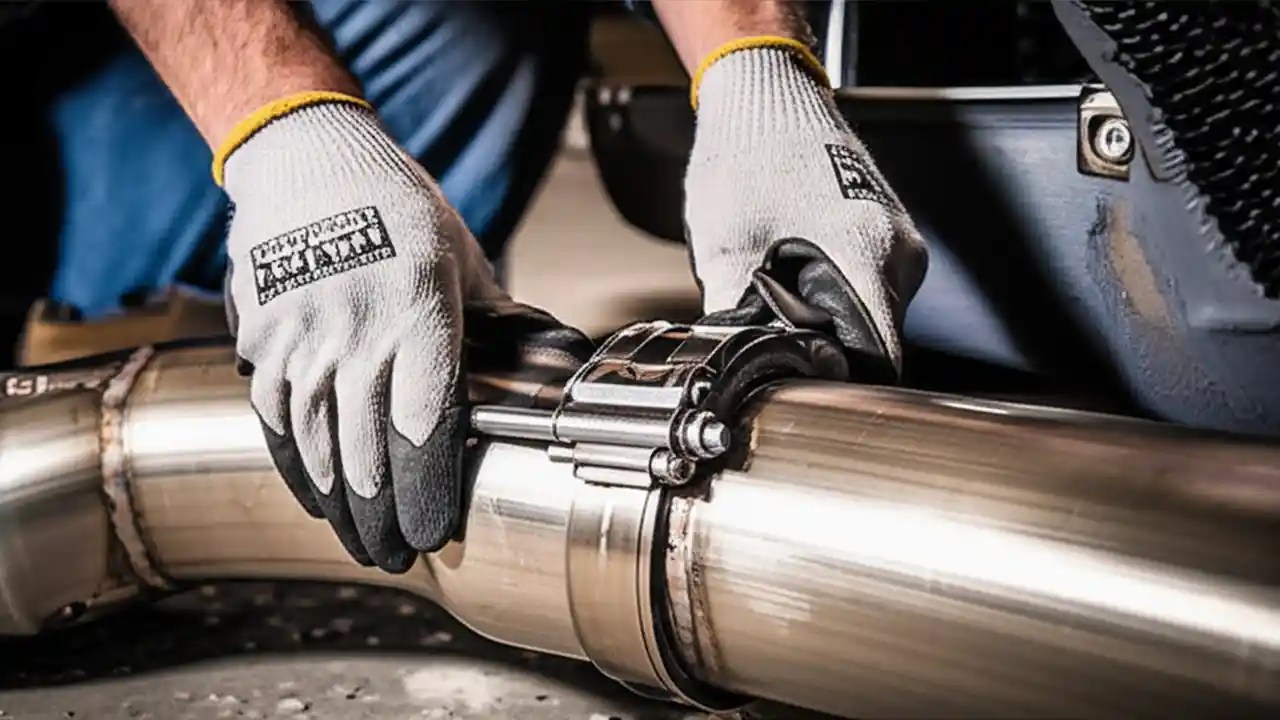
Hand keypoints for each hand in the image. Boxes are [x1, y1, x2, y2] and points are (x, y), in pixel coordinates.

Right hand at [222, 98, 588, 571]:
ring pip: (318, 445)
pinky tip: (317, 498)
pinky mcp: (262, 336)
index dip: (427, 489)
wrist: (309, 159)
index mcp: (418, 310)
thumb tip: (560, 360)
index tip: (433, 534)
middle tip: (397, 557)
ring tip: (361, 544)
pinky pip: (277, 419)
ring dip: (340, 505)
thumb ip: (503, 321)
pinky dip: (297, 466)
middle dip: (384, 516)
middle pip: (367, 450)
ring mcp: (301, 335)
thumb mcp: (463, 258)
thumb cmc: (401, 209)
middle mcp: (355, 329)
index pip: (424, 423)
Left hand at [685, 45, 926, 378]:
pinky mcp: (885, 229)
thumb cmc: (748, 154)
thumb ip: (735, 316)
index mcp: (871, 256)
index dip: (840, 383)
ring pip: (870, 312)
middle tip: (776, 346)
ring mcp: (898, 238)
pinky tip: (793, 275)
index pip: (880, 357)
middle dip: (826, 352)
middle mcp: (900, 251)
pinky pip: (867, 283)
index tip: (806, 388)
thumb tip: (734, 363)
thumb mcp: (724, 248)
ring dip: (828, 321)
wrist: (764, 94)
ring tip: (780, 302)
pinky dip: (832, 292)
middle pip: (874, 339)